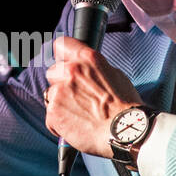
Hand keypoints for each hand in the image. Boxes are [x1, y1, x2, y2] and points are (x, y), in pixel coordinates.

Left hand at [43, 36, 143, 157]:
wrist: (124, 131)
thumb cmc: (125, 107)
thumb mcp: (115, 75)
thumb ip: (94, 69)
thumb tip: (87, 71)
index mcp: (88, 59)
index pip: (62, 45)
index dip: (63, 56)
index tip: (63, 62)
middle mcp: (71, 71)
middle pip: (53, 72)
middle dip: (61, 84)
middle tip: (76, 97)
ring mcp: (60, 91)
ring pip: (51, 96)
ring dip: (61, 105)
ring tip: (80, 116)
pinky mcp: (53, 111)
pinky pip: (50, 117)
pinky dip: (60, 124)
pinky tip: (76, 126)